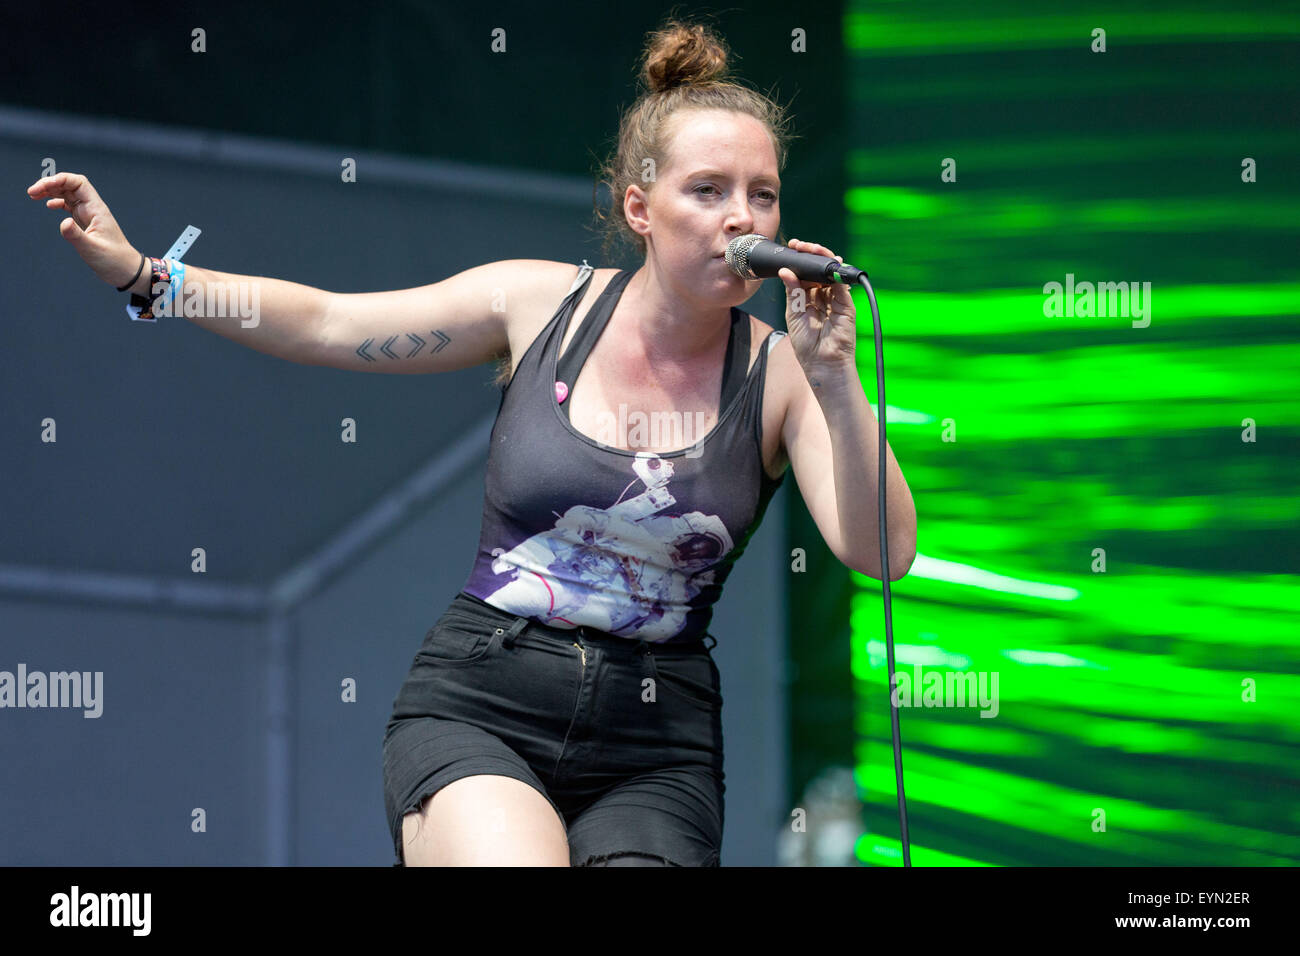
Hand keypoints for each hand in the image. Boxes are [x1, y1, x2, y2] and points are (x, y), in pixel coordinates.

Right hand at [27, 172, 141, 288]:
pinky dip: (58, 203)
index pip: (78, 183)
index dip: (59, 180)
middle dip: (50, 184)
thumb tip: (63, 222)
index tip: (42, 188)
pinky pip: (70, 206)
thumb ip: (76, 236)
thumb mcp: (93, 249)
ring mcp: (89, 215)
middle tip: (31, 193)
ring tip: (34, 196)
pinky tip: (48, 205)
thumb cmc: (114, 260)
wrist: (127, 271)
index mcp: (96, 210)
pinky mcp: (86, 224)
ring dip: (51, 192)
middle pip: (70, 185)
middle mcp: (93, 209)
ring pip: (68, 195)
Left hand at [776, 238, 855, 375]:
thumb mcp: (793, 314)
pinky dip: (834, 272)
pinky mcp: (846, 304)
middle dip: (810, 255)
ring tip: (810, 250)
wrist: (822, 364)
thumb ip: (792, 292)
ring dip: (821, 259)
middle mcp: (823, 297)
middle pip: (818, 270)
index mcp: (808, 299)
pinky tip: (825, 265)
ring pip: (830, 273)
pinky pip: (841, 283)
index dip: (799, 261)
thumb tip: (785, 271)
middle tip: (799, 245)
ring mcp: (836, 299)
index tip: (792, 247)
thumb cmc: (806, 344)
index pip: (805, 274)